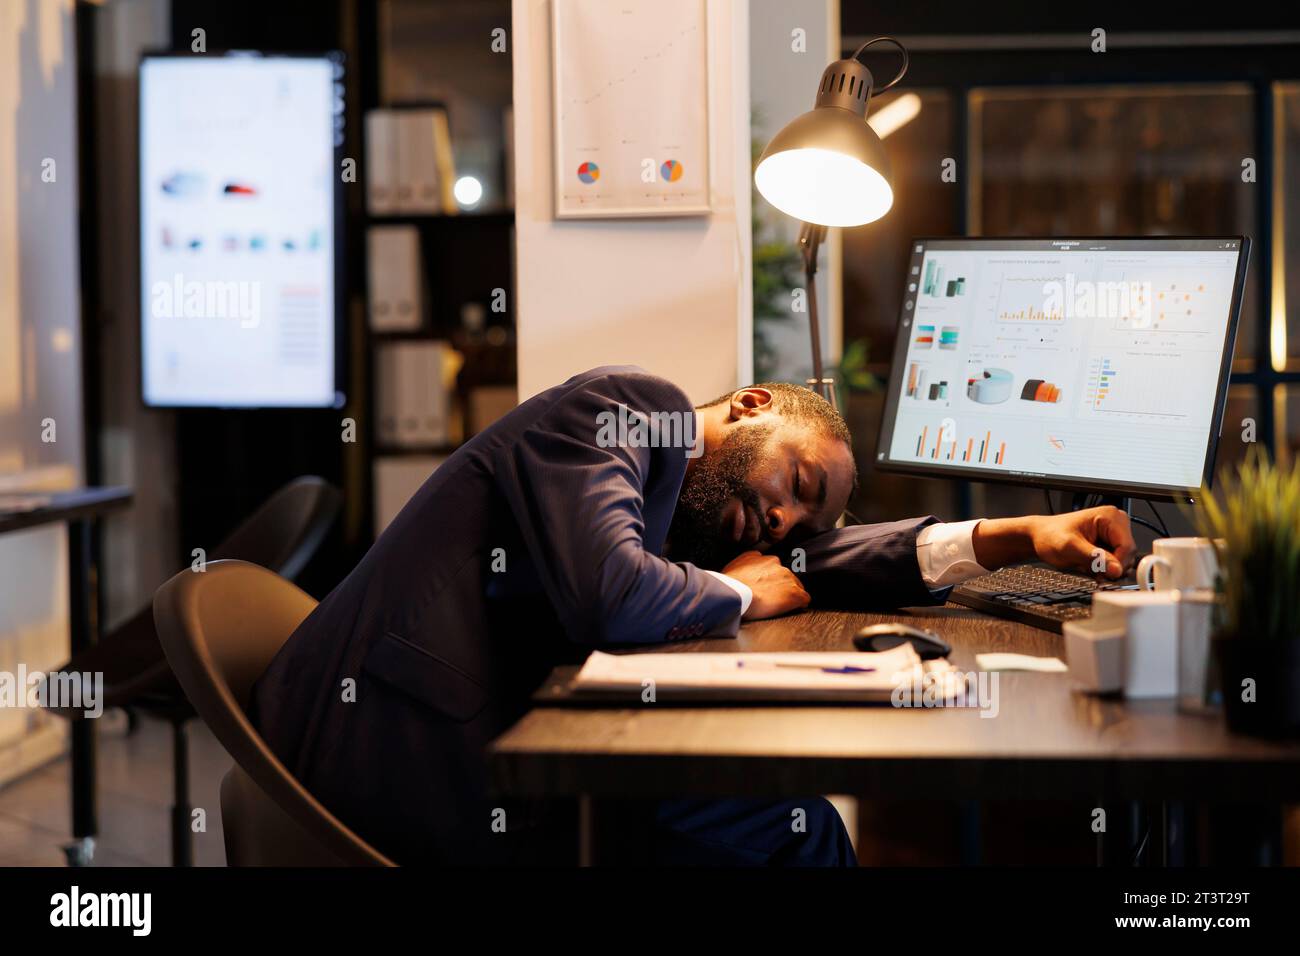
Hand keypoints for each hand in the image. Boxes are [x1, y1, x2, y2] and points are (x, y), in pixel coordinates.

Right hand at [721, 550, 810, 619]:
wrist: (736, 595)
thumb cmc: (731, 583)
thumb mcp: (736, 564)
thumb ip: (749, 560)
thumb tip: (755, 558)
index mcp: (766, 559)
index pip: (775, 568)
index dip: (772, 579)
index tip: (767, 587)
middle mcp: (779, 566)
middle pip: (786, 577)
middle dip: (781, 586)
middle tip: (771, 598)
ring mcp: (788, 579)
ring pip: (796, 586)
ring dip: (789, 594)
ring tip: (779, 605)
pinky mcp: (794, 594)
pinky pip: (804, 598)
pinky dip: (800, 604)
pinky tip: (794, 608)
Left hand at [972, 507, 1137, 578]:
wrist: (1040, 537)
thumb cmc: (1050, 536)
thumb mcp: (1069, 547)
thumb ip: (1093, 557)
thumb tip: (1115, 568)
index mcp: (1110, 516)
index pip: (1128, 546)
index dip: (1118, 564)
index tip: (1104, 574)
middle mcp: (1116, 523)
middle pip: (1128, 555)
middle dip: (1111, 567)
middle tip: (1092, 571)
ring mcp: (1114, 534)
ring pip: (1122, 561)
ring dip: (1106, 569)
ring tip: (1087, 566)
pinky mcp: (1109, 543)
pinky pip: (1115, 563)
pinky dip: (1103, 569)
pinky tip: (1090, 567)